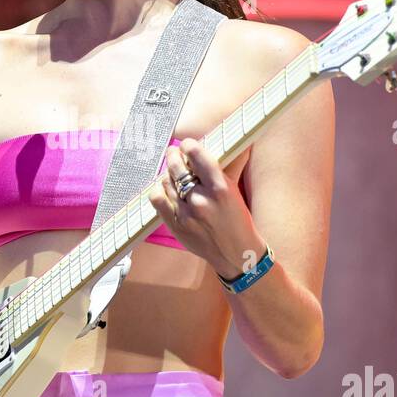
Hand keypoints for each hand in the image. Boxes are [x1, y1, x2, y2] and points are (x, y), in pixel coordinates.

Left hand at [147, 137, 266, 280]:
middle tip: (174, 153)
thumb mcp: (235, 191)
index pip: (196, 154)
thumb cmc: (238, 221)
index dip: (188, 145)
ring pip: (166, 180)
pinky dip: (158, 190)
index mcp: (220, 187)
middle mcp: (201, 199)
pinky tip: (165, 189)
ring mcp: (186, 213)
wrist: (236, 254)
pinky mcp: (175, 225)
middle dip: (174, 155)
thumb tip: (229, 143)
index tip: (187, 145)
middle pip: (176, 166)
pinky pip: (157, 198)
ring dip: (168, 173)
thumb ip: (227, 167)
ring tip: (174, 174)